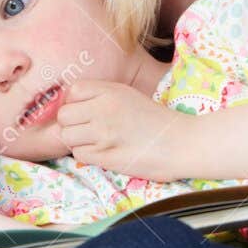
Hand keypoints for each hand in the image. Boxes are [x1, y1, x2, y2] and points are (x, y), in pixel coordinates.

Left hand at [57, 79, 186, 178]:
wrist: (182, 143)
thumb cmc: (155, 120)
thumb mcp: (129, 95)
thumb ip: (101, 95)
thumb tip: (69, 102)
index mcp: (111, 91)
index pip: (72, 91)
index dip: (74, 102)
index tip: (84, 111)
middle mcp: (104, 109)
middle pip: (64, 116)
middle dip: (72, 124)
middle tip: (88, 129)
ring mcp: (104, 133)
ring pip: (68, 136)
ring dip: (78, 141)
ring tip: (97, 142)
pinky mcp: (107, 156)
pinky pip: (79, 154)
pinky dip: (88, 155)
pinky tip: (104, 152)